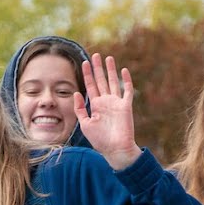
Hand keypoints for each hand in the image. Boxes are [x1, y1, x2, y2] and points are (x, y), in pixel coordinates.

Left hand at [74, 53, 140, 170]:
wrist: (115, 149)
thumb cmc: (100, 140)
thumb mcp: (85, 124)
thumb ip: (80, 109)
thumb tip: (76, 93)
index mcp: (96, 105)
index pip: (90, 86)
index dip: (87, 74)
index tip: (84, 62)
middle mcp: (106, 102)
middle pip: (101, 81)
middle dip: (97, 68)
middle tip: (95, 55)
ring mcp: (116, 103)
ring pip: (113, 82)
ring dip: (111, 70)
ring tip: (108, 57)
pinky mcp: (126, 106)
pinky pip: (127, 90)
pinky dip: (126, 80)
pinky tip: (123, 70)